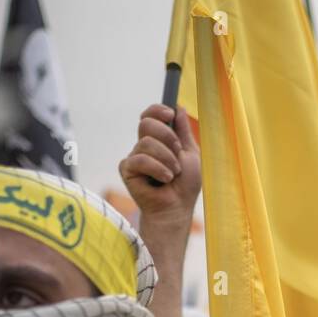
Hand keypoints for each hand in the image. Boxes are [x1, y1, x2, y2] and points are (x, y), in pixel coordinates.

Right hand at [118, 104, 200, 232]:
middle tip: (177, 153)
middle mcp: (143, 146)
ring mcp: (134, 157)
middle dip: (167, 136)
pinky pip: (140, 159)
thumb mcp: (191, 154)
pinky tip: (165, 180)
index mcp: (158, 140)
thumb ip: (183, 132)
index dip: (157, 111)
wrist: (177, 208)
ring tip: (174, 174)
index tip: (169, 114)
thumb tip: (178, 108)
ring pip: (146, 142)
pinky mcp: (127, 170)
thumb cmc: (185, 186)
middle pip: (146, 124)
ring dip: (167, 158)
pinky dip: (157, 169)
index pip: (150, 116)